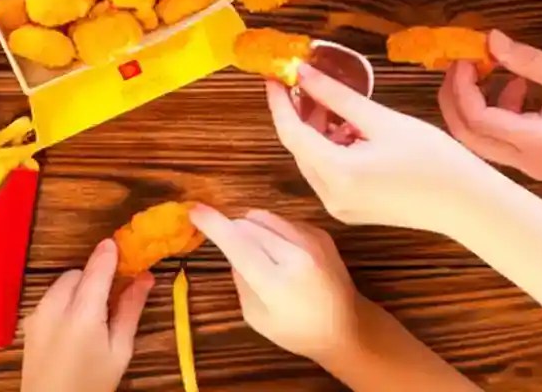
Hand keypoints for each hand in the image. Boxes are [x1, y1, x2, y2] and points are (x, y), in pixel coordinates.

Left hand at [22, 240, 154, 391]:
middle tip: (112, 299)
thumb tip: (145, 278)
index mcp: (82, 313)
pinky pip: (50, 300)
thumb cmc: (92, 385)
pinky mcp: (28, 325)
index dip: (110, 253)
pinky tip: (73, 329)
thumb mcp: (119, 352)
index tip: (122, 243)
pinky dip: (64, 303)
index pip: (97, 269)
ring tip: (93, 319)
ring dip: (79, 290)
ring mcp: (37, 315)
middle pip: (78, 275)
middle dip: (95, 279)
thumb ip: (130, 310)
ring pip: (62, 286)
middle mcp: (54, 307)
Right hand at [191, 205, 357, 360]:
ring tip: (258, 253)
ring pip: (264, 217)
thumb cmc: (296, 330)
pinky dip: (272, 231)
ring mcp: (311, 241)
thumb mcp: (256, 316)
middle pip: (247, 225)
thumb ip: (240, 279)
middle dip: (231, 230)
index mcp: (275, 282)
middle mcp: (294, 255)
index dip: (212, 223)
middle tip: (230, 247)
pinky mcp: (320, 233)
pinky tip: (281, 254)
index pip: (236, 242)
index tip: (194, 210)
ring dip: (251, 228)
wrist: (347, 327)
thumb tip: (231, 249)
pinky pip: (283, 221)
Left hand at [267, 66, 497, 233]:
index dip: (279, 101)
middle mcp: (330, 195)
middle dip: (299, 113)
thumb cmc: (434, 160)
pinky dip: (330, 149)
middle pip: (299, 148)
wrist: (469, 204)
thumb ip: (337, 96)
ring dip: (316, 131)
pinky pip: (328, 174)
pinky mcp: (352, 210)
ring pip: (313, 160)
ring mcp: (340, 207)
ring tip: (333, 101)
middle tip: (306, 81)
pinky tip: (349, 129)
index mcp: (336, 173)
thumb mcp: (382, 120)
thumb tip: (303, 73)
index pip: (290, 132)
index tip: (275, 74)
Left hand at [438, 30, 541, 179]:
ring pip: (485, 139)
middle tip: (459, 64)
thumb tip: (490, 40)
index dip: (462, 87)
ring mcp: (534, 165)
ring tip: (492, 69)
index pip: (478, 119)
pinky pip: (506, 138)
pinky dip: (501, 111)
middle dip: (456, 99)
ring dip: (478, 104)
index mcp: (535, 144)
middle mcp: (528, 162)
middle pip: (470, 136)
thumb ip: (526, 60)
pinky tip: (518, 85)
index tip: (465, 57)